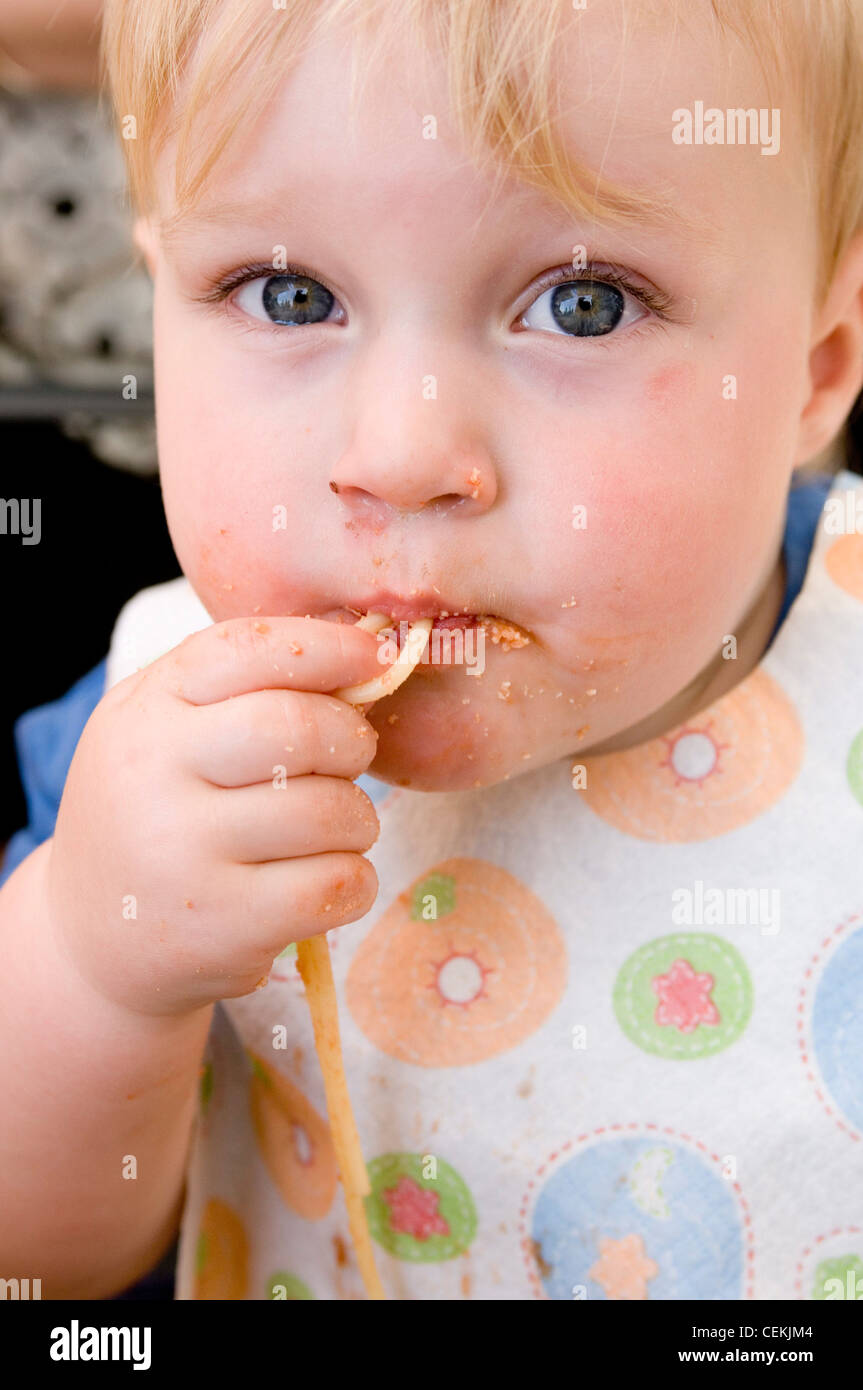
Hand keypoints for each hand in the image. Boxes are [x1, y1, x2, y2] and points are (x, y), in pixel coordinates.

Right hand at [46, 616, 387, 1015]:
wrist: (92, 939)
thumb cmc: (153, 814)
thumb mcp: (161, 731)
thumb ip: (239, 688)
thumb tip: (363, 659)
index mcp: (144, 714)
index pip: (248, 651)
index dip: (329, 648)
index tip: (373, 658)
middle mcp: (154, 778)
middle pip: (298, 728)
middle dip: (352, 739)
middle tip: (352, 757)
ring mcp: (187, 856)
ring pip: (330, 810)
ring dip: (358, 818)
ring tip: (334, 827)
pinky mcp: (227, 924)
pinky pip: (337, 883)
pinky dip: (355, 879)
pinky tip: (327, 879)